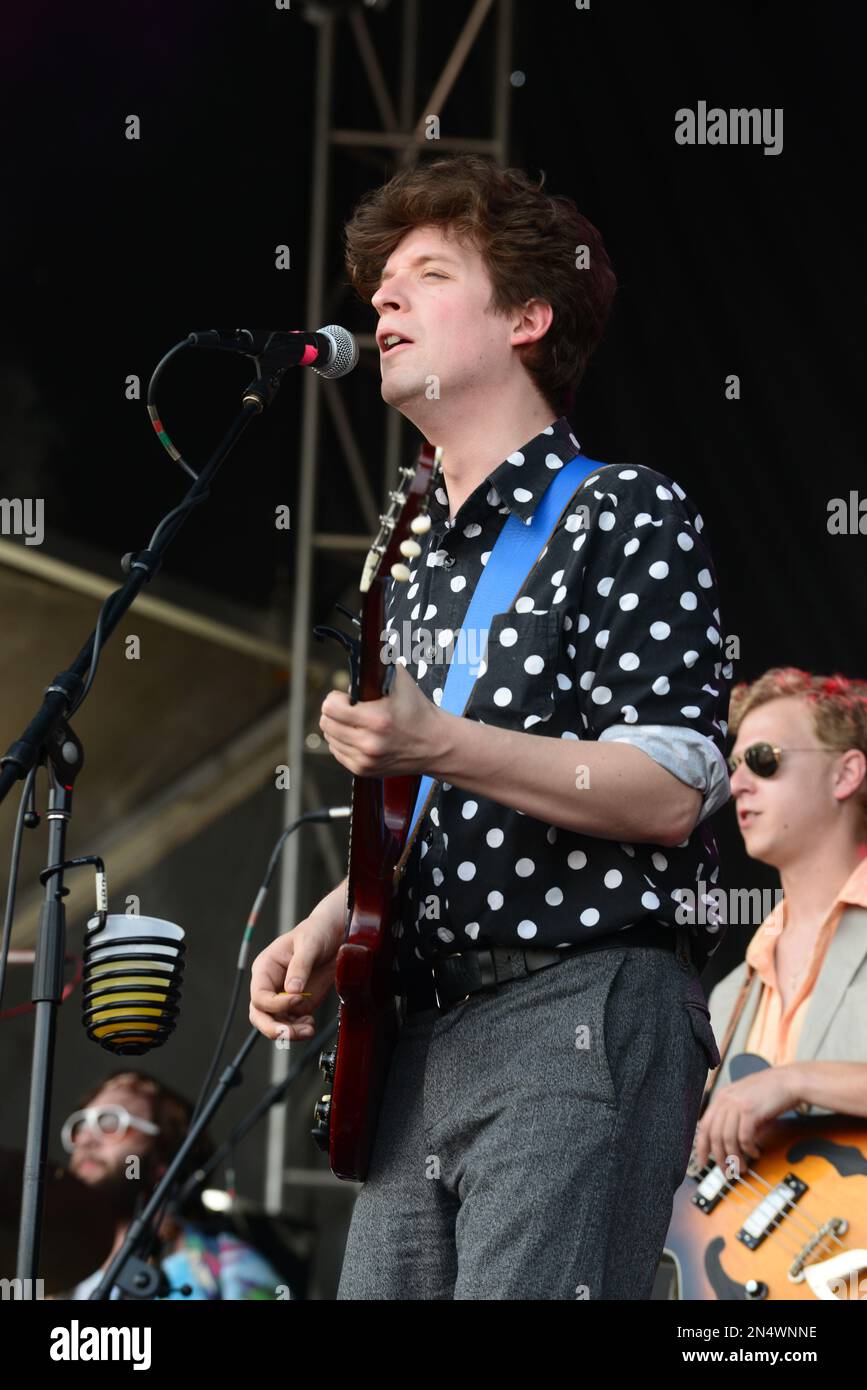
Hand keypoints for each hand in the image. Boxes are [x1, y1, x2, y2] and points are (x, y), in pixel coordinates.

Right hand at [249, 895, 344, 1042]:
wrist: (336, 935)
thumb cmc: (317, 932)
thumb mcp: (309, 943)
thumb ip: (300, 966)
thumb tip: (292, 990)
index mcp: (265, 968)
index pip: (259, 995)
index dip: (275, 1003)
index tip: (297, 999)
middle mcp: (270, 985)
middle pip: (259, 1015)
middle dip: (273, 1028)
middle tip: (289, 1033)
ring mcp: (283, 997)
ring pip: (276, 1024)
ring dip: (290, 1032)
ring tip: (309, 1029)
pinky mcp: (299, 1004)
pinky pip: (292, 1024)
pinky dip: (300, 1029)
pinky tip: (311, 1025)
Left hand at [319, 662, 449, 776]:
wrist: (435, 744)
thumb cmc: (417, 711)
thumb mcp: (401, 680)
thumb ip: (378, 664)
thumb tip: (361, 650)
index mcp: (377, 719)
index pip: (330, 708)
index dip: (335, 698)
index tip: (347, 697)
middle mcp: (369, 743)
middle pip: (325, 723)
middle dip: (334, 712)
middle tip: (351, 708)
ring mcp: (365, 760)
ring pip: (329, 738)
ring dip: (338, 727)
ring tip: (357, 722)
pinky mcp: (363, 770)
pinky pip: (337, 752)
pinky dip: (343, 742)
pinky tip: (359, 735)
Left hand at [695, 1064, 800, 1174]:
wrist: (789, 1081)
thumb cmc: (770, 1093)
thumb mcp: (744, 1100)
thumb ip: (732, 1117)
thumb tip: (725, 1144)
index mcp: (721, 1097)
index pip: (704, 1126)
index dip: (701, 1147)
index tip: (703, 1162)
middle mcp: (725, 1100)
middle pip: (714, 1136)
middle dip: (719, 1158)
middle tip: (726, 1172)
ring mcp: (737, 1104)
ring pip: (728, 1140)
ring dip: (735, 1158)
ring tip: (743, 1167)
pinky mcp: (750, 1111)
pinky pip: (744, 1138)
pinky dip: (749, 1149)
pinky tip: (756, 1152)